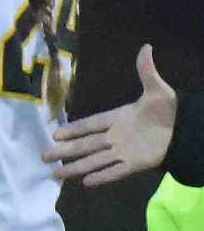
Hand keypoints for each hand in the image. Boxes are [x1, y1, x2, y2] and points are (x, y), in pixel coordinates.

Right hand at [45, 45, 176, 185]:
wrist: (185, 128)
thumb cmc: (168, 109)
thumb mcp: (157, 89)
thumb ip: (146, 72)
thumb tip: (146, 47)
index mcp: (117, 118)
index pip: (91, 124)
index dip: (74, 129)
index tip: (55, 134)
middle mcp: (115, 136)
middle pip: (86, 145)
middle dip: (65, 151)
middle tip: (44, 156)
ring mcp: (123, 151)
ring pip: (95, 160)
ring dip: (76, 167)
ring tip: (56, 174)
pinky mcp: (134, 164)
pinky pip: (115, 171)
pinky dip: (102, 177)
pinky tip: (86, 183)